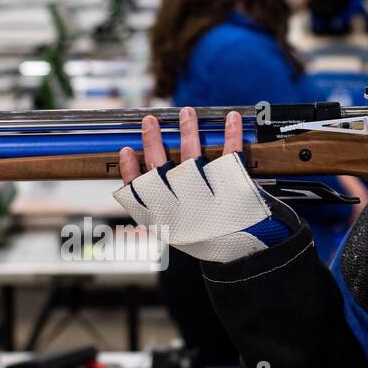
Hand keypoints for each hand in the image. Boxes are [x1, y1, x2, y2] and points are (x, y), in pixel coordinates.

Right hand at [111, 107, 297, 262]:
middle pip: (161, 166)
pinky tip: (231, 119)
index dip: (130, 170)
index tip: (126, 151)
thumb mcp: (174, 231)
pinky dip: (232, 135)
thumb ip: (155, 209)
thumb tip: (137, 184)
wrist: (240, 253)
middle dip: (154, 141)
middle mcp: (181, 204)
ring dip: (188, 131)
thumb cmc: (206, 240)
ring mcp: (206, 194)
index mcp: (165, 217)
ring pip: (192, 155)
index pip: (140, 191)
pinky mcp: (233, 187)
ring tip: (186, 113)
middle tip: (150, 121)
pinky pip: (231, 155)